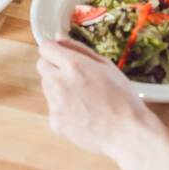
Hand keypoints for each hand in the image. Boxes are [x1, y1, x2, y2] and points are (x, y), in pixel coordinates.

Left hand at [37, 38, 158, 159]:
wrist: (127, 132)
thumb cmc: (122, 98)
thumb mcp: (106, 65)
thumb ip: (78, 48)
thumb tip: (58, 37)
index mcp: (73, 65)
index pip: (45, 48)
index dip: (54, 51)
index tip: (62, 56)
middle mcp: (59, 83)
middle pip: (41, 66)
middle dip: (54, 68)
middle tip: (75, 77)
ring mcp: (55, 104)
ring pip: (46, 87)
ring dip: (57, 87)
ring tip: (82, 96)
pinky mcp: (55, 122)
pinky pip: (52, 108)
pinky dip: (62, 108)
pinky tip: (81, 112)